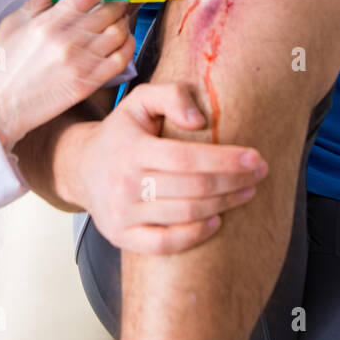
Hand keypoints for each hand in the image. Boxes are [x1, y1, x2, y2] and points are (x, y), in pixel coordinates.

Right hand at [0, 0, 133, 148]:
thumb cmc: (3, 64)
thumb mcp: (13, 23)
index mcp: (48, 22)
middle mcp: (67, 40)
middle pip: (108, 12)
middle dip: (118, 3)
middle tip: (118, 2)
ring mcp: (79, 63)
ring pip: (118, 34)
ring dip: (124, 23)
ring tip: (120, 21)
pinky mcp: (86, 84)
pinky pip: (120, 60)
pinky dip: (128, 47)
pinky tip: (124, 42)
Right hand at [69, 81, 267, 252]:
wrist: (80, 167)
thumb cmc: (122, 132)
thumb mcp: (140, 100)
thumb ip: (172, 96)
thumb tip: (200, 121)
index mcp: (131, 149)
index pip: (186, 158)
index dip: (225, 160)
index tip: (255, 157)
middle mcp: (124, 183)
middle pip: (192, 188)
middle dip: (233, 182)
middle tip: (259, 174)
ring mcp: (122, 214)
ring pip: (184, 215)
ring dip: (223, 205)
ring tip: (246, 192)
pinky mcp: (121, 236)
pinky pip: (165, 243)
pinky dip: (195, 235)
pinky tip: (216, 221)